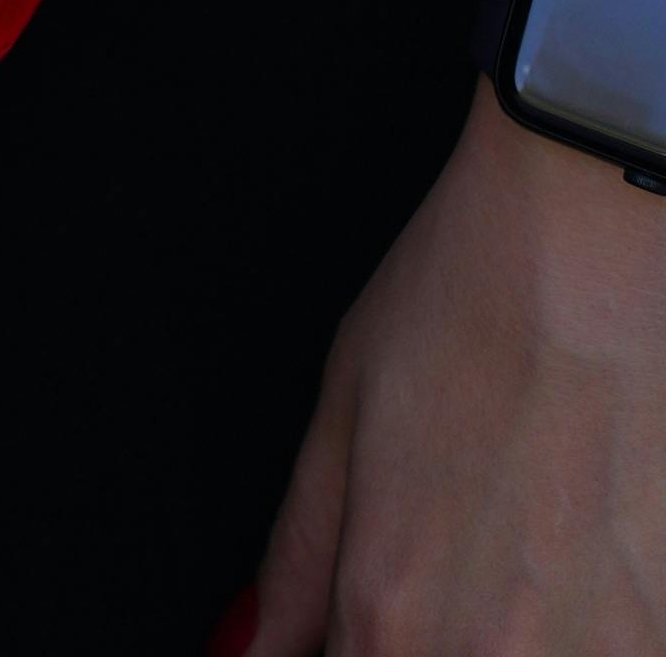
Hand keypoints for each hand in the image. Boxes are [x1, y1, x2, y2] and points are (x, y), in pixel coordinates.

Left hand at [252, 85, 665, 647]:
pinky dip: (588, 626)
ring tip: (520, 541)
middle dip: (434, 638)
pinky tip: (578, 553)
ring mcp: (598, 656)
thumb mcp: (339, 424)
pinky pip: (607, 654)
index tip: (368, 617)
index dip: (355, 653)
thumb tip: (258, 647)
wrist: (590, 249)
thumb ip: (297, 566)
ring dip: (515, 635)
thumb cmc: (467, 312)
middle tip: (454, 557)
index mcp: (389, 622)